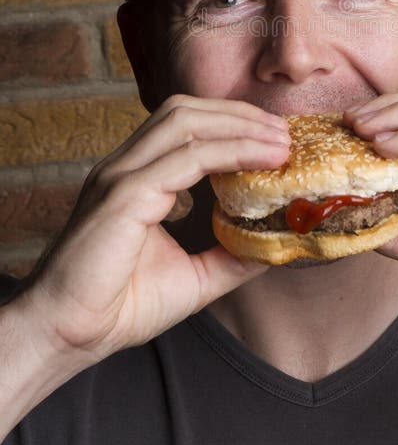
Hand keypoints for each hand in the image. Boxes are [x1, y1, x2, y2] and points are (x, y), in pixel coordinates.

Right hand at [15, 96, 290, 365]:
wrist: (65, 334)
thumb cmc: (118, 306)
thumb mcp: (192, 277)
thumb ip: (230, 256)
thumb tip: (274, 246)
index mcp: (135, 176)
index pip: (186, 124)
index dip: (233, 121)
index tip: (276, 136)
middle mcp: (125, 167)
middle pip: (186, 110)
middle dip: (239, 114)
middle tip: (285, 132)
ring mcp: (121, 177)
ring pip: (183, 123)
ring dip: (237, 125)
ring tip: (278, 142)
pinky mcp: (123, 196)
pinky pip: (182, 160)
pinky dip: (227, 152)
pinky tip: (259, 160)